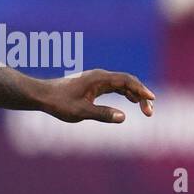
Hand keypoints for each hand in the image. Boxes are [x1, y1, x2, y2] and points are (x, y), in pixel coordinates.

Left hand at [38, 69, 154, 122]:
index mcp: (100, 78)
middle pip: (128, 82)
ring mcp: (97, 80)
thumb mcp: (80, 111)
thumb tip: (123, 117)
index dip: (141, 90)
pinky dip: (125, 93)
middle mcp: (100, 76)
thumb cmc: (59, 103)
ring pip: (122, 84)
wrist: (42, 95)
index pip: (127, 80)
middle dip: (141, 95)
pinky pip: (115, 87)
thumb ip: (102, 114)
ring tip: (146, 109)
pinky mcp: (92, 85)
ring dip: (135, 95)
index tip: (151, 100)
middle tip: (150, 112)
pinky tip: (131, 101)